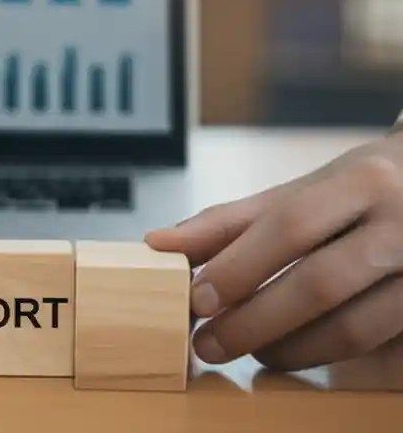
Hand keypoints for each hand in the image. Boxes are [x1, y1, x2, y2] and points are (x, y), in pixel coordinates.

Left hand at [146, 132, 402, 370]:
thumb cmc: (362, 191)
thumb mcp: (302, 191)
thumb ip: (231, 221)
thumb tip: (158, 244)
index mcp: (361, 182)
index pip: (289, 227)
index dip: (238, 268)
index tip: (196, 299)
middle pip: (319, 284)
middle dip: (253, 322)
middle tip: (210, 344)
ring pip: (354, 329)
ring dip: (291, 350)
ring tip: (255, 352)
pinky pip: (381, 349)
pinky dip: (333, 358)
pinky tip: (303, 353)